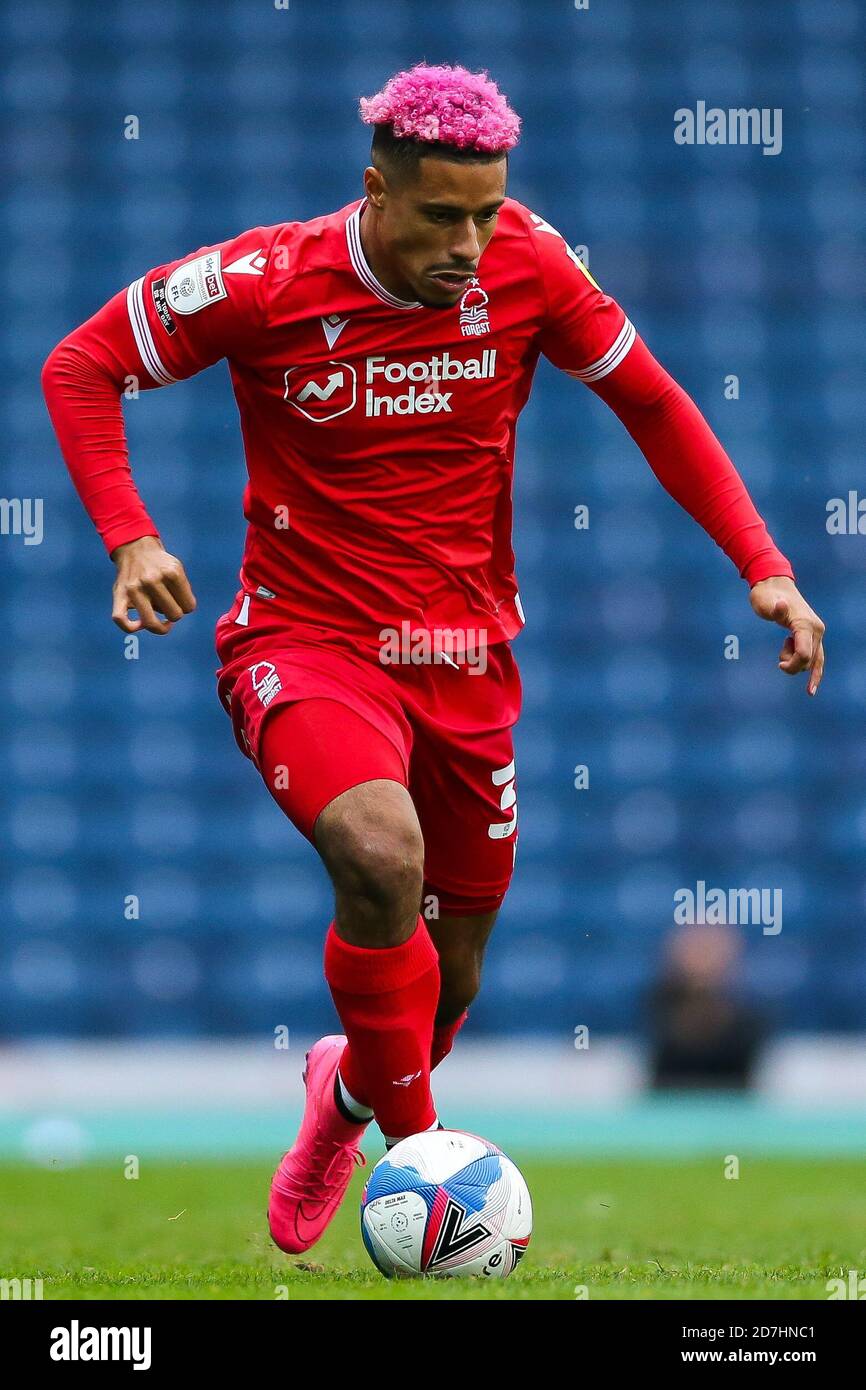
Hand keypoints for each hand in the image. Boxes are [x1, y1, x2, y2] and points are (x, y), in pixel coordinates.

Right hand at [111, 536, 196, 634]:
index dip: (187, 607)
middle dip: (174, 614)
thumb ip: (183, 592)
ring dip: (159, 626)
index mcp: (172, 573)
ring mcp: (134, 588)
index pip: (189, 606)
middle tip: (170, 606)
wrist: (135, 548)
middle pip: (174, 615)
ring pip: (151, 623)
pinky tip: (139, 625)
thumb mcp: (177, 569)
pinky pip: (120, 619)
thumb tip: (174, 618)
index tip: (181, 602)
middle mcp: (152, 580)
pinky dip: (131, 627)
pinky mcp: (119, 594)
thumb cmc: (159, 564)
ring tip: (160, 621)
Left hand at [749, 575, 824, 695]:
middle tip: (779, 657)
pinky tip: (811, 688)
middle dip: (793, 665)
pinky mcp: (813, 635)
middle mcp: (816, 629)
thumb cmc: (767, 596)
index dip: (792, 665)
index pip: (804, 654)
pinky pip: (817, 657)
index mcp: (806, 625)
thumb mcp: (766, 603)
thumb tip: (781, 604)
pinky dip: (815, 672)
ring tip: (784, 648)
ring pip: (813, 661)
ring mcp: (817, 632)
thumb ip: (774, 608)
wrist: (774, 585)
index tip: (779, 665)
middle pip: (809, 661)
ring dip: (797, 663)